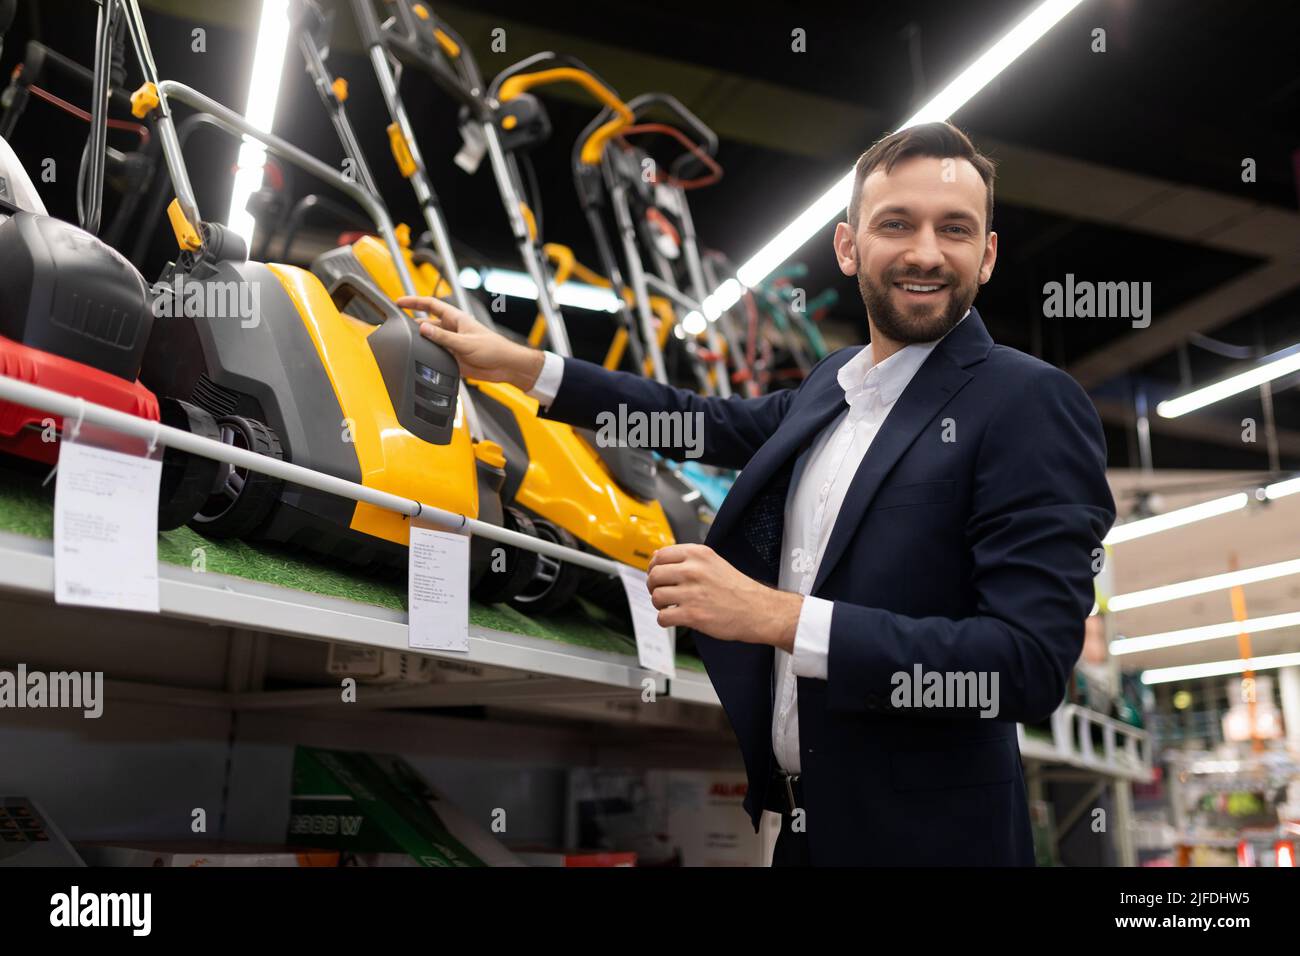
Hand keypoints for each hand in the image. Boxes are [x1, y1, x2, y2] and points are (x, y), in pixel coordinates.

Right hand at [396, 295, 544, 391]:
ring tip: (407, 345)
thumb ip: (443, 337)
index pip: (430, 305)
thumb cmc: (493, 348)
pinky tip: (421, 360)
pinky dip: (428, 357)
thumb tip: (422, 328)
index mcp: (456, 319)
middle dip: (413, 324)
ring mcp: (452, 344)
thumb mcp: (465, 342)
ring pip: (430, 341)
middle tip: (397, 326)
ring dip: (421, 343)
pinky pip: (436, 355)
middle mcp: (452, 329)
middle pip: (427, 323)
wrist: (505, 366)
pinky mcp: (453, 358)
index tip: (399, 302)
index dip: (414, 302)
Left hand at [646, 544, 802, 649]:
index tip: (657, 575)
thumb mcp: (713, 562)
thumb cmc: (737, 588)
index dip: (654, 567)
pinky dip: (664, 620)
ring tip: (670, 606)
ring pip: (656, 596)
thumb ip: (687, 560)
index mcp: (698, 554)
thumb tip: (657, 559)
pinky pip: (663, 617)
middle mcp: (693, 570)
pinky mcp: (692, 614)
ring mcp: (692, 592)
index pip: (660, 555)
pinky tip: (674, 618)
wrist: (757, 610)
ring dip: (659, 604)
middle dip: (653, 586)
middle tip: (662, 593)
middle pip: (654, 575)